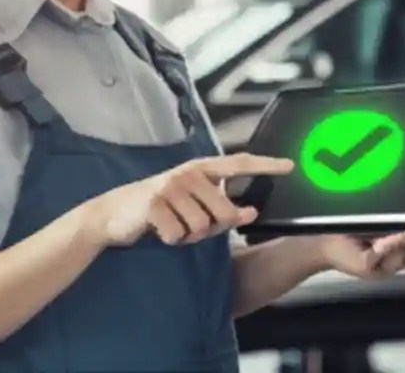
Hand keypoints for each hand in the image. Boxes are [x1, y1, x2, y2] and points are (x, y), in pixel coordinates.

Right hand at [89, 153, 294, 246]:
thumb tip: (251, 211)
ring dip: (188, 235)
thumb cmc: (161, 211)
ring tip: (172, 225)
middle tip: (187, 225)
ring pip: (201, 227)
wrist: (114, 214)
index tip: (291, 166)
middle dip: (210, 228)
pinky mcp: (155, 203)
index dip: (265, 166)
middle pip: (224, 212)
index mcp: (200, 169)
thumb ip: (224, 209)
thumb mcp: (194, 208)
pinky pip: (179, 234)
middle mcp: (187, 173)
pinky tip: (158, 230)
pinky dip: (171, 239)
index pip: (239, 164)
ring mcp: (170, 186)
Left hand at [316, 221, 404, 278]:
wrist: (321, 244)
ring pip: (399, 258)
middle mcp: (392, 264)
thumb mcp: (376, 226)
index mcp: (398, 255)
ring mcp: (378, 267)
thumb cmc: (350, 232)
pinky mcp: (363, 266)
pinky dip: (384, 248)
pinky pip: (376, 258)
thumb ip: (394, 222)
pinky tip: (386, 240)